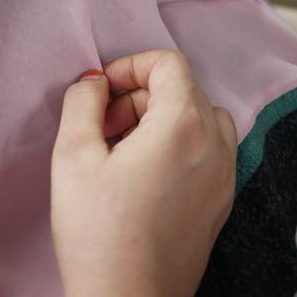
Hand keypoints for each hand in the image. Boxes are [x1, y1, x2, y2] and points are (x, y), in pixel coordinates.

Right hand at [51, 51, 236, 296]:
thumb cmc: (98, 234)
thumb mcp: (73, 155)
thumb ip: (82, 102)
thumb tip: (94, 81)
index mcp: (183, 126)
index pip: (168, 63)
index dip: (130, 65)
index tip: (102, 91)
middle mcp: (215, 146)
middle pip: (181, 89)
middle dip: (138, 95)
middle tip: (102, 127)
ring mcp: (224, 176)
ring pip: (199, 117)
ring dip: (160, 118)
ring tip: (122, 149)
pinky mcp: (221, 202)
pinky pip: (207, 149)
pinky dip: (178, 144)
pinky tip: (141, 175)